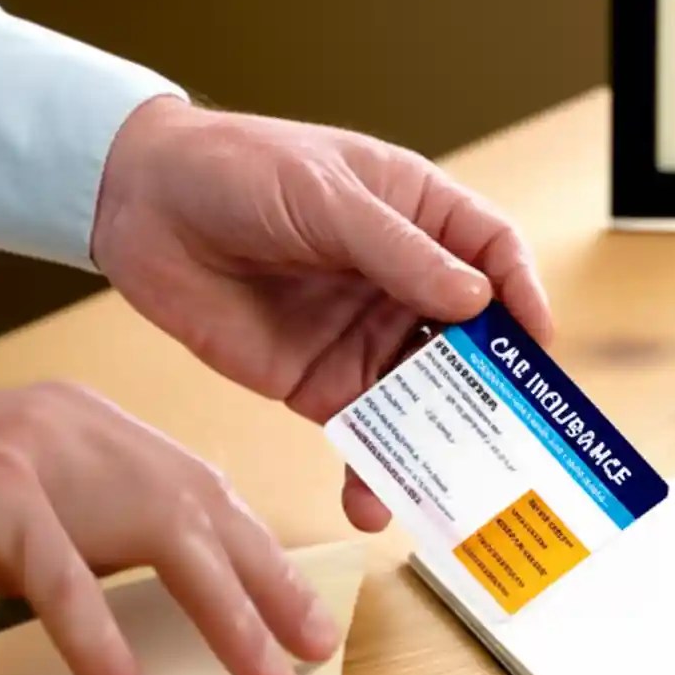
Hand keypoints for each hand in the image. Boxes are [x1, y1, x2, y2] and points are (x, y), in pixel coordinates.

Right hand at [0, 383, 335, 674]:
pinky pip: (65, 583)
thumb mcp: (24, 491)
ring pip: (165, 543)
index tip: (292, 597)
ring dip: (226, 618)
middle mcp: (84, 430)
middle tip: (315, 640)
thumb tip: (147, 572)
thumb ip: (87, 517)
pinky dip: (100, 642)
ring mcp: (44, 457)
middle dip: (269, 580)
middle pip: (206, 510)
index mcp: (94, 424)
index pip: (198, 487)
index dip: (252, 545)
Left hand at [90, 97, 553, 532]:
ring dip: (441, 443)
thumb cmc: (238, 169)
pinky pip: (360, 432)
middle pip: (470, 339)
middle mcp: (403, 281)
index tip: (535, 346)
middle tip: (514, 439)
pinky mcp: (319, 382)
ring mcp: (364, 336)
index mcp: (419, 215)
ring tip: (454, 490)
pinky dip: (372, 471)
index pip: (494, 254)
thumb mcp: (325, 195)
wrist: (139, 206)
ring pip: (423, 396)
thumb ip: (397, 251)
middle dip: (493, 388)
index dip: (522, 296)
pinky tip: (375, 505)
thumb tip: (477, 299)